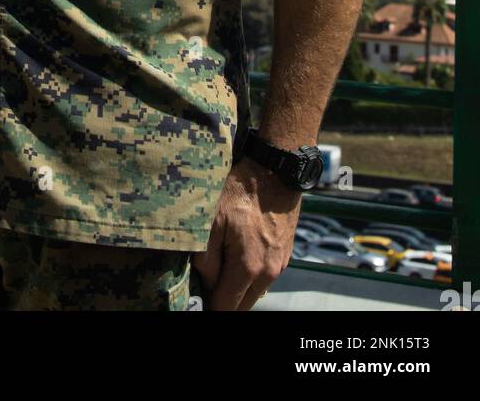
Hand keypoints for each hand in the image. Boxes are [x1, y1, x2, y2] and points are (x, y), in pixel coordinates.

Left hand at [191, 157, 301, 309]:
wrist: (275, 172)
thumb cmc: (240, 192)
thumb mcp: (212, 220)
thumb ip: (206, 259)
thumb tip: (206, 282)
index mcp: (248, 268)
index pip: (225, 308)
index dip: (208, 305)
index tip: (196, 297)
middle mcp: (267, 273)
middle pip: (242, 306)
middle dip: (224, 301)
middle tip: (206, 284)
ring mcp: (279, 265)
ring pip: (254, 292)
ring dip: (238, 289)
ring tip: (221, 268)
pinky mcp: (284, 255)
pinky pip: (264, 277)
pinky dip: (251, 276)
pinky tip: (238, 255)